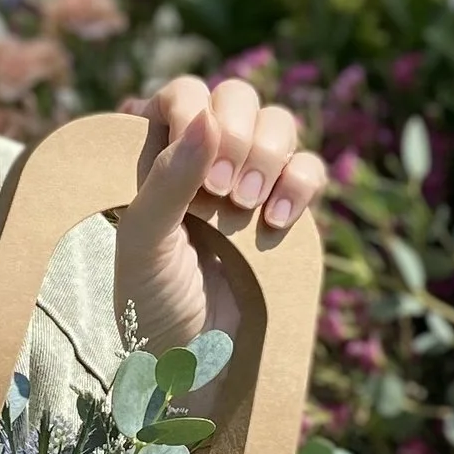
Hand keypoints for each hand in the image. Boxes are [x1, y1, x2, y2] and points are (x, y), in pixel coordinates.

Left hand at [112, 76, 326, 354]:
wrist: (194, 361)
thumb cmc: (150, 303)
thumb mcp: (143, 242)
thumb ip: (167, 178)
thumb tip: (205, 119)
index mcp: (157, 153)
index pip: (184, 93)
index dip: (196, 113)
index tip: (198, 170)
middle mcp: (204, 156)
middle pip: (236, 96)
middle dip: (237, 135)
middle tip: (223, 192)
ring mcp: (249, 178)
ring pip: (278, 123)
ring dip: (268, 156)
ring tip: (246, 206)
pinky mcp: (286, 207)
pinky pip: (310, 168)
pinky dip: (301, 185)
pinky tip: (277, 223)